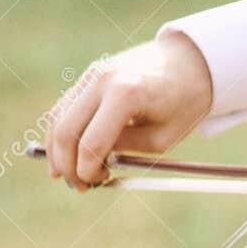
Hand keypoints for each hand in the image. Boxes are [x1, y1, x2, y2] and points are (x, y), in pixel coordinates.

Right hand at [45, 33, 212, 190]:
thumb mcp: (162, 138)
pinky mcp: (88, 75)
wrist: (188, 60)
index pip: (91, 143)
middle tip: (79, 187)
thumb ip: (126, 151)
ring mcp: (91, 74)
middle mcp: (101, 80)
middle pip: (66, 131)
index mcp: (125, 94)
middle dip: (67, 165)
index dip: (87, 171)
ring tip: (71, 175)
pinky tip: (65, 154)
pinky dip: (61, 132)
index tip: (95, 185)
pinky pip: (64, 107)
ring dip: (58, 151)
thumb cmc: (183, 102)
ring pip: (58, 118)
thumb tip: (92, 165)